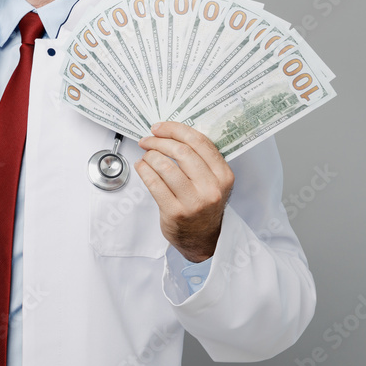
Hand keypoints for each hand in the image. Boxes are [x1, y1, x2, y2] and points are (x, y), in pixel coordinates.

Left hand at [135, 121, 233, 262]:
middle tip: (147, 140)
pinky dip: (143, 170)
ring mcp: (193, 202)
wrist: (202, 239)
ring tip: (146, 156)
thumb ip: (200, 158)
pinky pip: (154, 183)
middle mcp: (211, 188)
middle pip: (181, 151)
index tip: (159, 127)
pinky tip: (141, 167)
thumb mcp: (213, 181)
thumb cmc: (203, 205)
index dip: (175, 129)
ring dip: (149, 156)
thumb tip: (171, 131)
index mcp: (223, 175)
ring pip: (165, 166)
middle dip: (159, 141)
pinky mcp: (175, 212)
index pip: (199, 142)